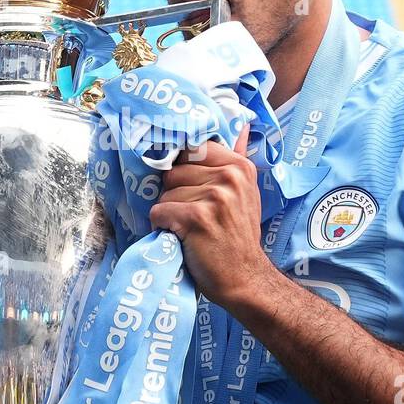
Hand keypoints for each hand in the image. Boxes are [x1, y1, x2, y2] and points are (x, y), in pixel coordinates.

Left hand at [147, 128, 272, 308]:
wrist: (244, 278)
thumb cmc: (237, 237)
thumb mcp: (245, 193)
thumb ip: (236, 157)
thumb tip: (242, 125)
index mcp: (239, 166)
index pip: (191, 149)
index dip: (183, 171)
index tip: (190, 190)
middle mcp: (229, 177)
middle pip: (173, 172)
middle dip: (175, 195)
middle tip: (194, 217)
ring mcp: (214, 197)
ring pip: (164, 194)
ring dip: (169, 214)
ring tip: (190, 230)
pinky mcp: (197, 218)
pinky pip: (159, 212)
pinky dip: (162, 228)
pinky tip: (182, 238)